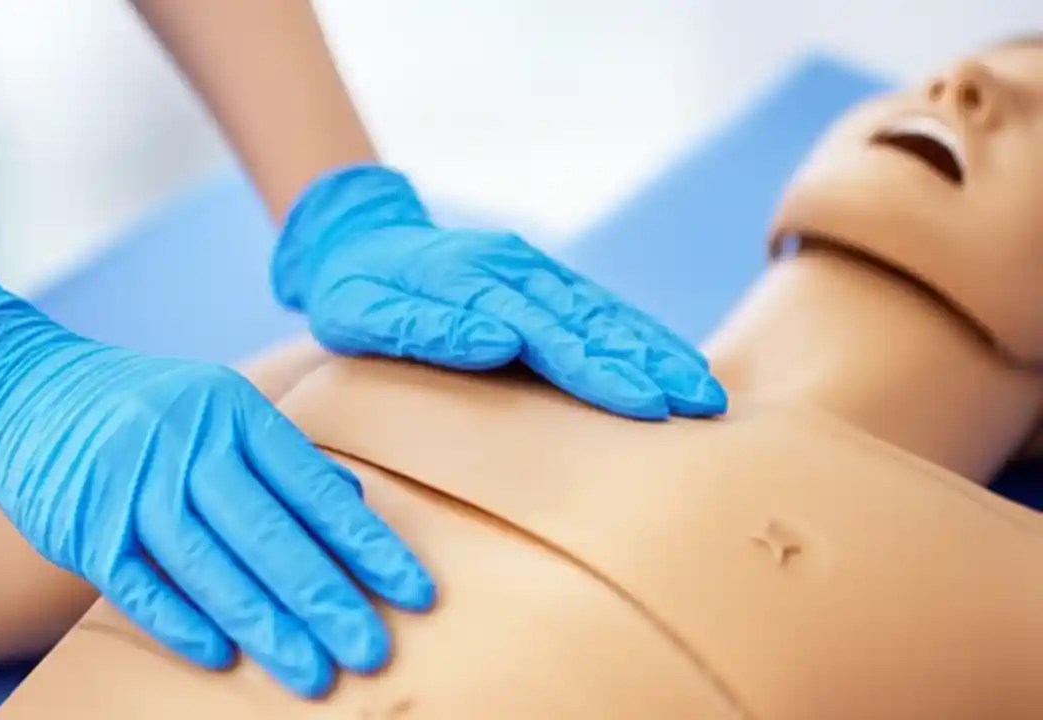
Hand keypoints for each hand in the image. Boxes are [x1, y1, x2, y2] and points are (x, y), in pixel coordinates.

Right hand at [0, 256, 433, 697]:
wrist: (21, 388)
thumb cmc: (142, 406)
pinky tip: (223, 658)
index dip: (367, 543)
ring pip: (210, 566)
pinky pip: (138, 585)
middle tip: (373, 651)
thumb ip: (282, 453)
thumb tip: (355, 497)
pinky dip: (181, 622)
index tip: (414, 591)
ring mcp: (132, 486)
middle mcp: (187, 446)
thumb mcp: (217, 405)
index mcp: (232, 413)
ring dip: (265, 626)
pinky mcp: (83, 526)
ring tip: (313, 673)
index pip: (313, 488)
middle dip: (326, 598)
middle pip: (268, 534)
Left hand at [273, 165, 726, 419]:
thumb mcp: (362, 314)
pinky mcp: (540, 279)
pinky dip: (639, 332)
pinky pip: (597, 306)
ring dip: (656, 349)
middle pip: (590, 320)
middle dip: (649, 363)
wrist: (359, 241)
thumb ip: (427, 326)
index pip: (546, 333)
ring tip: (703, 390)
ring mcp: (531, 270)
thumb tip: (500, 341)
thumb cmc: (353, 294)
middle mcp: (513, 270)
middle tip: (700, 404)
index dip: (597, 370)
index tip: (644, 403)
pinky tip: (672, 359)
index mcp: (471, 282)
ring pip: (604, 311)